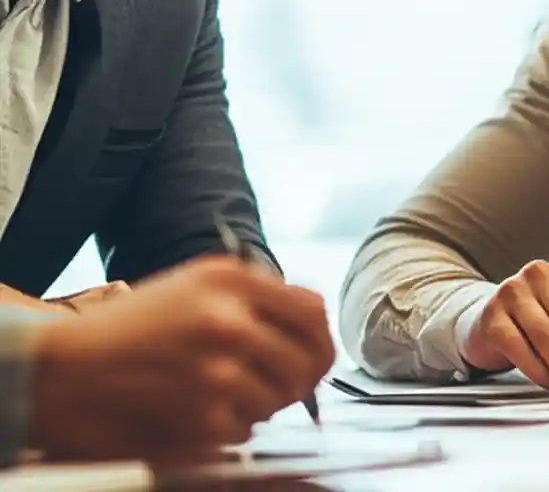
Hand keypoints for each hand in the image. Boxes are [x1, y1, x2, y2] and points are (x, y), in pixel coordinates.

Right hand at [29, 256, 335, 460]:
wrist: (69, 366)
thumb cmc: (137, 326)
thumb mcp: (197, 284)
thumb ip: (258, 295)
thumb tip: (314, 321)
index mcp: (233, 280)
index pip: (313, 311)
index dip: (320, 339)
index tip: (312, 353)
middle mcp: (230, 318)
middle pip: (309, 360)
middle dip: (300, 378)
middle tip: (282, 384)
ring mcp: (217, 367)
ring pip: (282, 398)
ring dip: (263, 403)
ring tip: (228, 393)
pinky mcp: (202, 412)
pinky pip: (248, 428)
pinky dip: (232, 427)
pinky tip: (203, 411)